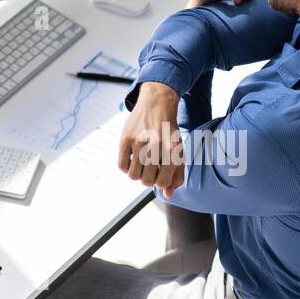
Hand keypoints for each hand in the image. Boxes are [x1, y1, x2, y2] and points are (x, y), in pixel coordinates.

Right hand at [118, 82, 184, 196]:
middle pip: (146, 181)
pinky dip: (126, 167)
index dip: (160, 183)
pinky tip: (132, 158)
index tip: (160, 174)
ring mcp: (139, 141)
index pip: (162, 182)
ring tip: (141, 164)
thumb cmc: (169, 132)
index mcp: (172, 150)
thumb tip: (168, 194)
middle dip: (148, 179)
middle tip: (149, 169)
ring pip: (133, 175)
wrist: (157, 104)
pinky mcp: (125, 137)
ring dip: (137, 174)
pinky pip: (121, 166)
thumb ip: (176, 174)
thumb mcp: (178, 151)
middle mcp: (155, 145)